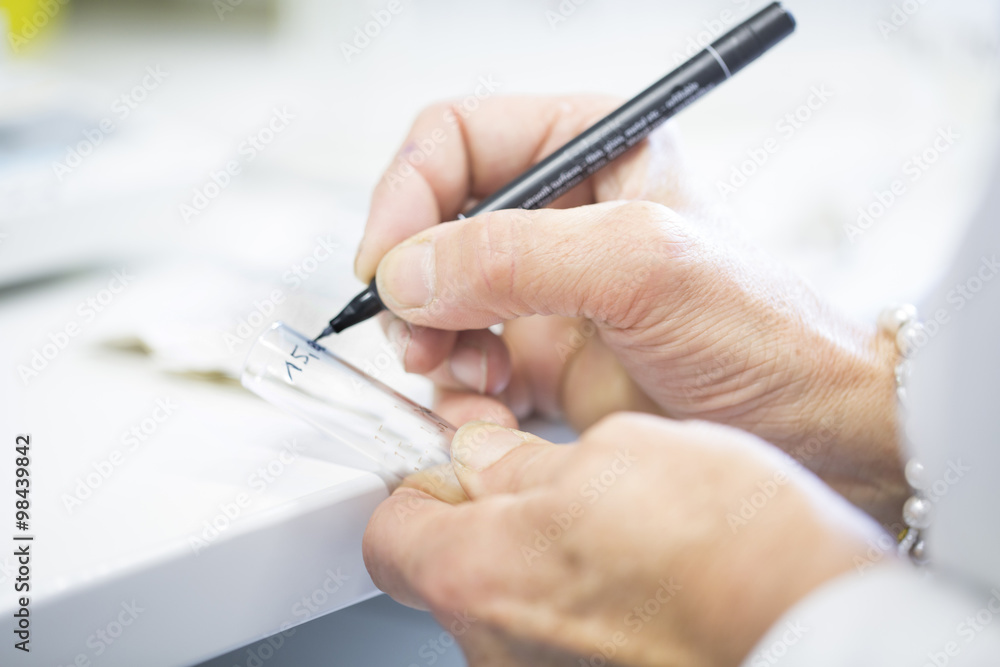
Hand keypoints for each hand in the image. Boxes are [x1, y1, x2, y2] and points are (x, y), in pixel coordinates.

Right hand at [354, 95, 905, 525]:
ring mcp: (545, 289)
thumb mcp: (644, 269)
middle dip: (412, 285)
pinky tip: (491, 408)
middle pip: (430, 225)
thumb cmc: (763, 333)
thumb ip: (517, 257)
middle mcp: (557, 213)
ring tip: (468, 380)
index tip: (382, 266)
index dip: (405, 196)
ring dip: (432, 343)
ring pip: (434, 298)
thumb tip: (404, 272)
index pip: (453, 140)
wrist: (811, 432)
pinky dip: (457, 390)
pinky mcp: (542, 354)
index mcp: (587, 149)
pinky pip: (461, 362)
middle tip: (420, 341)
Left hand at [363, 414, 887, 666]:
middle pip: (449, 570)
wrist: (818, 631)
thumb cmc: (729, 550)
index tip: (448, 458)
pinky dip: (580, 601)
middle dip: (483, 520)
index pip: (391, 527)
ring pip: (507, 604)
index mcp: (482, 571)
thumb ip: (524, 459)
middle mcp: (496, 642)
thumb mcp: (618, 450)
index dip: (418, 483)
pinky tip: (640, 572)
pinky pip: (558, 635)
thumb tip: (486, 455)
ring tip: (608, 525)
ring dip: (537, 559)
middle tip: (537, 479)